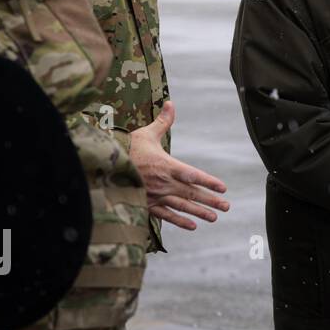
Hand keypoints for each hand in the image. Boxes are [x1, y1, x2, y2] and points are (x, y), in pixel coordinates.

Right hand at [131, 101, 230, 229]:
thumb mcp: (145, 134)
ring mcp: (154, 195)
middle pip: (191, 193)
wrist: (103, 166)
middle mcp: (163, 182)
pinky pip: (165, 215)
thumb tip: (170, 103)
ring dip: (199, 212)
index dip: (208, 182)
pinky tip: (192, 225)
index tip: (223, 188)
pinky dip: (179, 220)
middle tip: (227, 206)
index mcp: (165, 165)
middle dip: (210, 200)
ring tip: (214, 217)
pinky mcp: (145, 204)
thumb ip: (162, 122)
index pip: (192, 175)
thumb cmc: (125, 148)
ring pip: (181, 206)